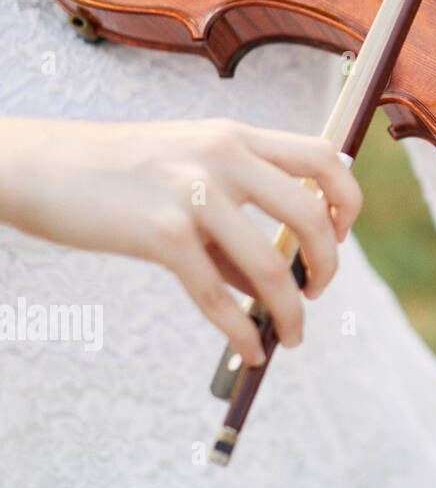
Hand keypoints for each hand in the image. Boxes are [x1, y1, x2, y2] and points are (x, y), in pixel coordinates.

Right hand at [0, 117, 362, 363]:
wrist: (35, 166)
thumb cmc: (113, 174)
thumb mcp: (185, 173)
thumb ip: (234, 218)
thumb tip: (273, 285)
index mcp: (234, 135)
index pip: (324, 155)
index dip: (347, 198)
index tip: (341, 231)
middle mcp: (223, 155)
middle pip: (312, 213)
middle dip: (329, 261)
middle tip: (319, 289)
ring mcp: (194, 192)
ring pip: (270, 263)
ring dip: (292, 309)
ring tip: (293, 334)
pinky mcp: (161, 233)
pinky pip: (217, 294)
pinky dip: (240, 332)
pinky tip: (249, 351)